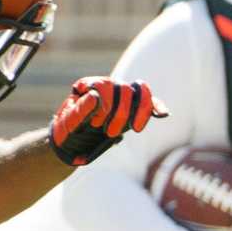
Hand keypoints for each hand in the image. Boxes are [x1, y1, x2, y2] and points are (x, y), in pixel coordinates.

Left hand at [49, 77, 163, 166]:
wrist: (71, 145)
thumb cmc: (67, 133)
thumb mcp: (67, 124)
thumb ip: (80, 110)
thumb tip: (95, 96)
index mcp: (89, 86)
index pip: (105, 85)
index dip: (105, 104)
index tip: (96, 125)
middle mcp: (107, 87)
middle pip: (125, 89)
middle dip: (122, 113)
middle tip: (109, 133)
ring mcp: (120, 98)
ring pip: (140, 93)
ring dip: (140, 111)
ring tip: (134, 129)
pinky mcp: (132, 110)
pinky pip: (149, 102)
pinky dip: (156, 107)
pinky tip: (163, 114)